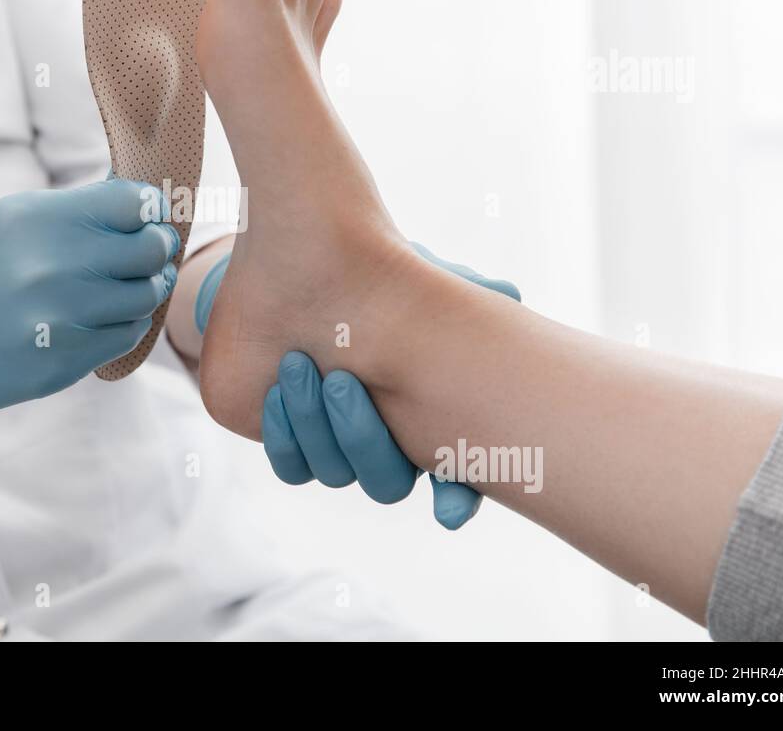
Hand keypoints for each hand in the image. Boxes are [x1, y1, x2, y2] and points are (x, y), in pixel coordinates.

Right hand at [0, 179, 179, 441]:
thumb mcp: (4, 222)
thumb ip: (71, 212)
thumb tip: (144, 203)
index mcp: (35, 219)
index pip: (134, 203)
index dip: (147, 209)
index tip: (142, 216)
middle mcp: (52, 266)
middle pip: (150, 248)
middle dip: (153, 249)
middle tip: (141, 254)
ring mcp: (59, 319)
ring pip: (146, 295)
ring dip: (142, 289)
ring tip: (118, 287)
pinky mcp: (61, 364)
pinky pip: (126, 335)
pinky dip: (123, 324)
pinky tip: (98, 317)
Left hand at [195, 242, 518, 526]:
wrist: (291, 277)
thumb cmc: (370, 280)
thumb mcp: (417, 276)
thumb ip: (461, 288)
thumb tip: (506, 294)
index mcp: (428, 418)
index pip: (456, 475)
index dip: (456, 497)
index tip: (449, 507)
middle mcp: (386, 443)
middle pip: (387, 482)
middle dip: (363, 437)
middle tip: (340, 380)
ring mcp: (338, 447)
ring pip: (335, 473)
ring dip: (317, 428)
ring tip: (298, 367)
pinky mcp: (293, 443)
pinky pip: (291, 466)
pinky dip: (285, 437)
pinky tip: (276, 395)